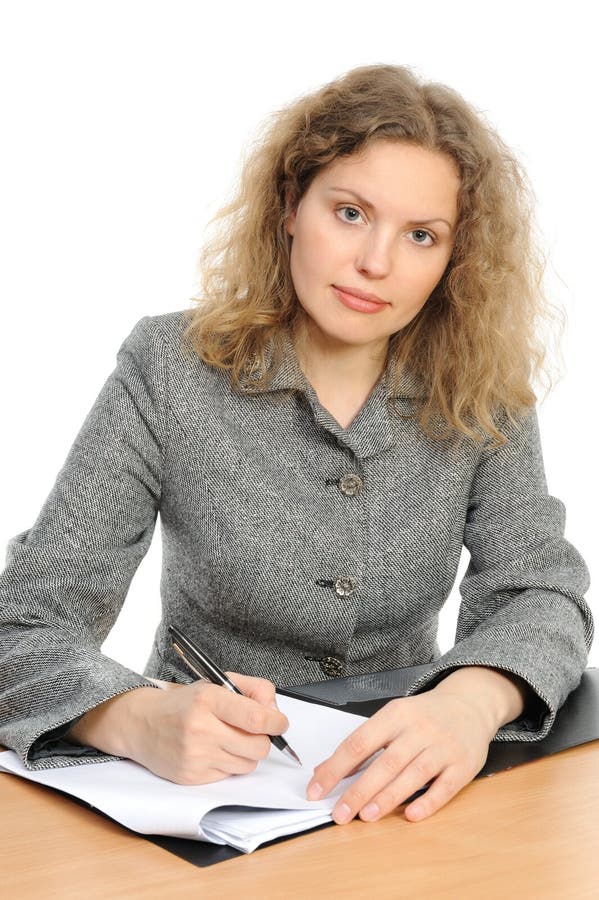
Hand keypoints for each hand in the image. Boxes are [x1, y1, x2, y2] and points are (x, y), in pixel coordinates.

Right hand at [66, 672, 287, 784]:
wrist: (142, 724)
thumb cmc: (184, 703)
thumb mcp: (217, 683)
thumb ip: (253, 690)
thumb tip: (276, 711)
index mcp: (208, 699)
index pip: (256, 718)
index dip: (277, 722)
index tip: (280, 722)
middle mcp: (200, 728)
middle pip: (257, 747)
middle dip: (263, 740)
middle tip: (252, 732)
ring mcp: (195, 755)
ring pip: (247, 765)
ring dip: (246, 754)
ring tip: (229, 740)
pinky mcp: (191, 777)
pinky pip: (229, 776)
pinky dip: (228, 765)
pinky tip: (213, 751)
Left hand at [306, 687, 496, 824]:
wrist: (471, 703)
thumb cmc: (425, 715)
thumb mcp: (393, 717)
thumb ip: (363, 743)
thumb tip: (325, 769)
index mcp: (396, 714)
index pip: (359, 742)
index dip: (335, 768)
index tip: (316, 789)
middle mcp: (420, 729)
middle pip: (386, 762)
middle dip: (359, 790)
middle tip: (339, 813)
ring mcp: (443, 747)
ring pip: (413, 774)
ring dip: (388, 797)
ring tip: (366, 816)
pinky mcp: (464, 765)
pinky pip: (445, 787)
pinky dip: (427, 802)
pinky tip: (410, 815)